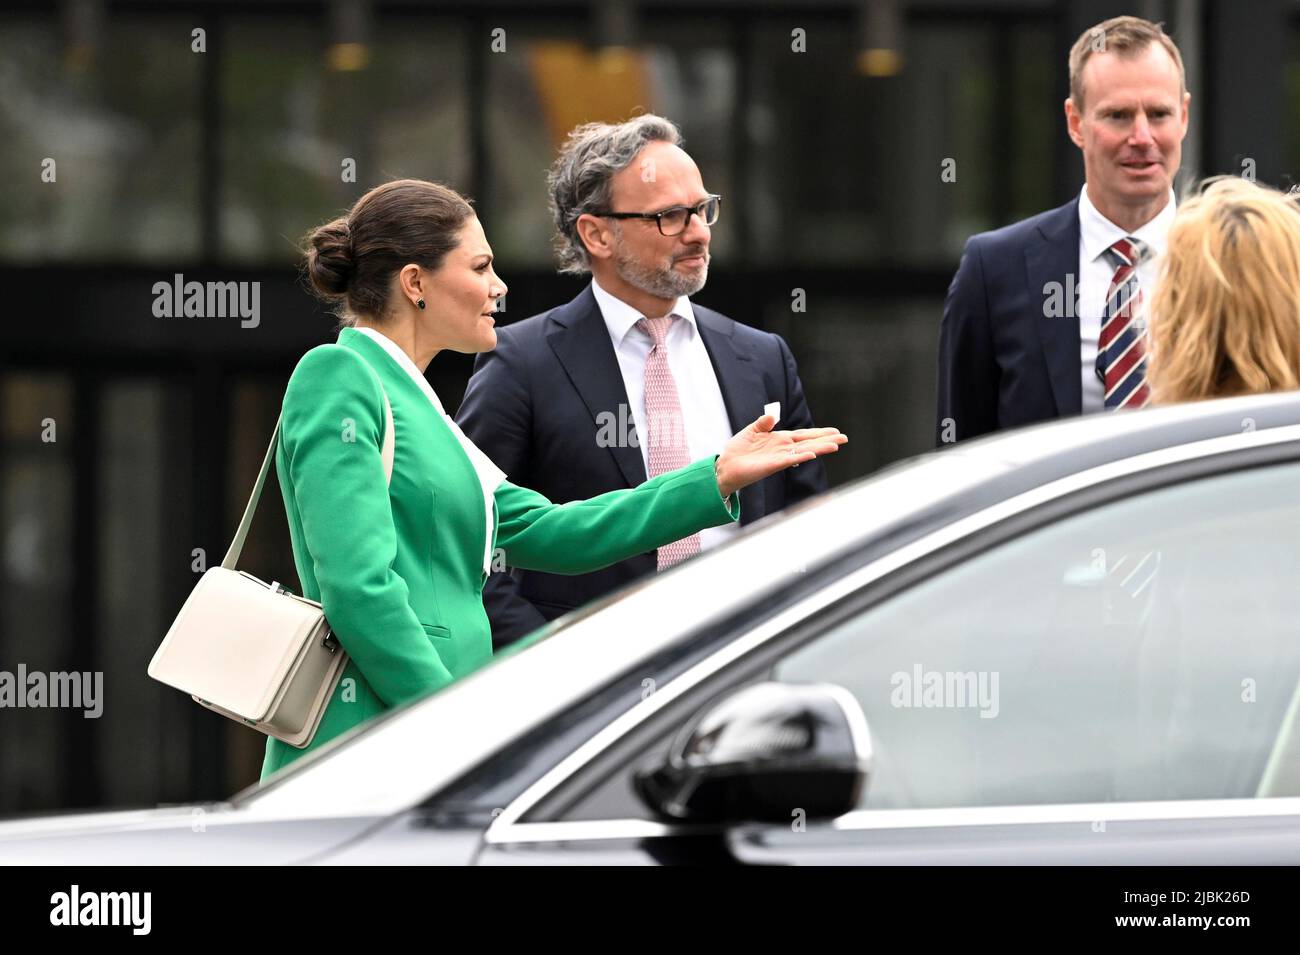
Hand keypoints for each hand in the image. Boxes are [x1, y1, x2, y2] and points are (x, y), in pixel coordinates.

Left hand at [714, 415, 846, 498]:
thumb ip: (764, 422)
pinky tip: (812, 453)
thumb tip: (773, 415)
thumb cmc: (738, 450)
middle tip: (844, 438)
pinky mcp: (772, 465)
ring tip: (836, 445)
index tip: (835, 431)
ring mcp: (780, 457)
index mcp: (780, 439)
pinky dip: (801, 456)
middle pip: (809, 442)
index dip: (819, 432)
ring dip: (820, 448)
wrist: (726, 465)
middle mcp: (783, 448)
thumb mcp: (751, 430)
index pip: (804, 435)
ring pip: (804, 451)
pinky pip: (790, 459)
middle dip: (827, 440)